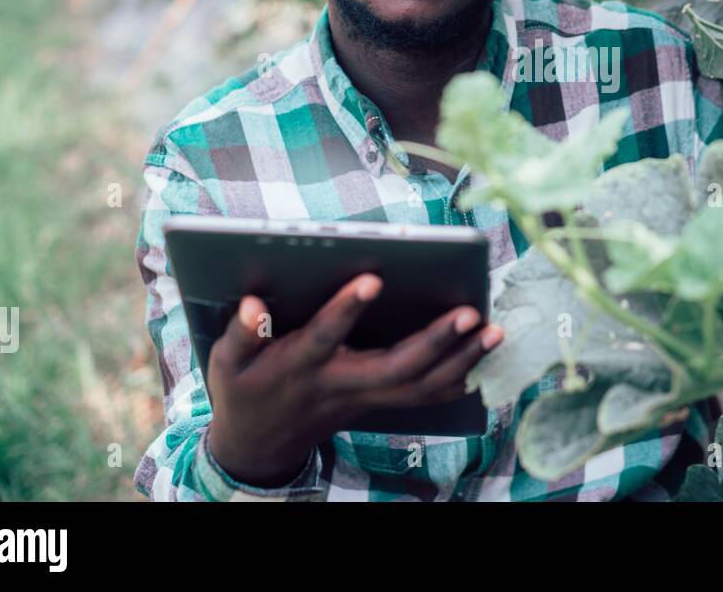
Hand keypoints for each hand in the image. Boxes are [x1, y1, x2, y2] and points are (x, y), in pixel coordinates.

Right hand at [205, 273, 502, 487]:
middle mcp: (340, 384)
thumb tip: (253, 301)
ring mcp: (364, 398)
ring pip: (421, 385)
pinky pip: (426, 396)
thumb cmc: (244, 390)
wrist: (259, 444)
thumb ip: (241, 332)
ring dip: (462, 360)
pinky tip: (486, 354)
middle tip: (471, 313)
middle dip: (435, 341)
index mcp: (300, 367)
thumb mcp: (227, 363)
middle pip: (395, 368)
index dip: (345, 310)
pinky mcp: (379, 403)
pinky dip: (459, 377)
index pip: (324, 337)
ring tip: (495, 329)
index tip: (372, 278)